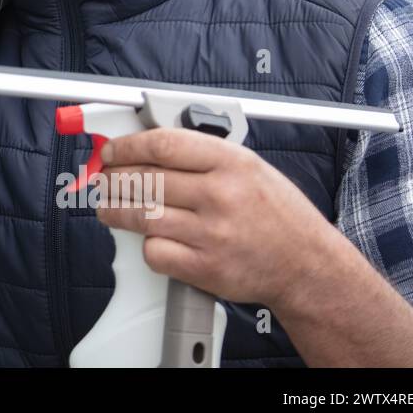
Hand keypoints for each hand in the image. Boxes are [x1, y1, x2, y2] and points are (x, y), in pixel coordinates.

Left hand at [91, 127, 338, 306]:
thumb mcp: (248, 166)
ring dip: (115, 210)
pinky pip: (154, 252)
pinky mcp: (205, 268)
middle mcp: (221, 195)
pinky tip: (149, 239)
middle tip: (104, 179)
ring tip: (109, 207)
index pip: (162, 145)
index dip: (126, 146)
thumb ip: (200, 155)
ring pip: (141, 215)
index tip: (110, 151)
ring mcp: (212, 233)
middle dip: (113, 178)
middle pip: (144, 179)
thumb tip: (144, 147)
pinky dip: (146, 246)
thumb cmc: (276, 213)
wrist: (307, 265)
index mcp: (232, 162)